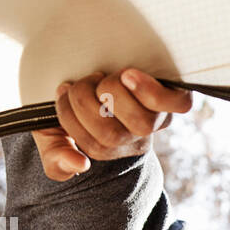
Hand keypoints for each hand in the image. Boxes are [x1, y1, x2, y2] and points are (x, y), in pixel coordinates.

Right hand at [32, 67, 192, 181]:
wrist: (106, 64)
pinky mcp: (175, 97)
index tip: (63, 90)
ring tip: (102, 77)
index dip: (69, 116)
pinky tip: (128, 76)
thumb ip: (56, 158)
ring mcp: (159, 117)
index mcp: (114, 147)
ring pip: (140, 121)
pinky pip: (176, 105)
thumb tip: (80, 165)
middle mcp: (138, 136)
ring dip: (110, 93)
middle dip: (84, 103)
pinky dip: (150, 91)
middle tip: (80, 83)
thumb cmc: (79, 100)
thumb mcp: (53, 133)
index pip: (95, 147)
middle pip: (113, 135)